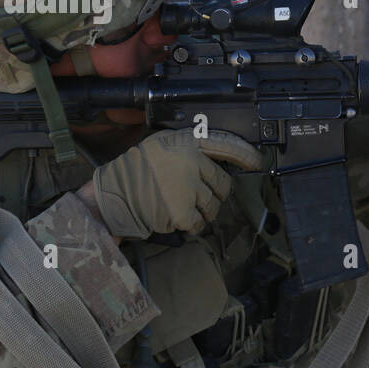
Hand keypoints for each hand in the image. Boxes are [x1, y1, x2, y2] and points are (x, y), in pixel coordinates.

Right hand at [91, 129, 261, 238]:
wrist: (111, 195)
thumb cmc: (134, 172)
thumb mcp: (160, 146)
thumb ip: (188, 151)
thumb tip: (218, 164)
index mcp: (185, 141)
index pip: (226, 144)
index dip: (245, 155)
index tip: (258, 162)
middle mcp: (190, 161)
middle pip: (222, 183)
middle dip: (216, 194)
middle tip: (200, 198)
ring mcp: (187, 187)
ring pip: (213, 205)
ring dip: (204, 212)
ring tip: (184, 208)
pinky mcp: (182, 211)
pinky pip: (198, 222)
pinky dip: (191, 225)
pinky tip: (177, 220)